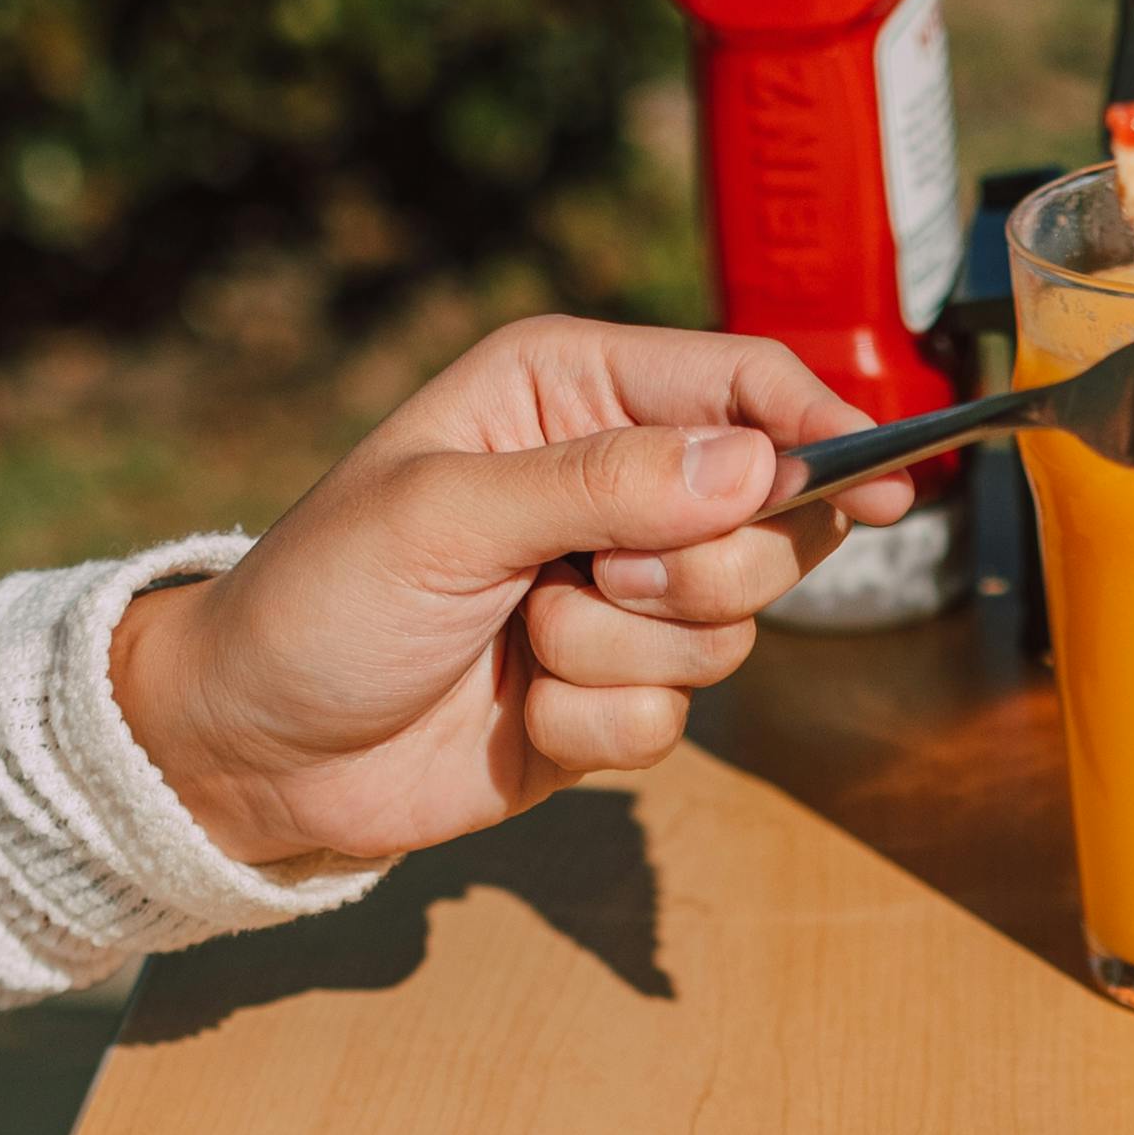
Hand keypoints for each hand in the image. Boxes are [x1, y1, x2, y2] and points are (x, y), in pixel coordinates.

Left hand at [107, 316, 921, 868]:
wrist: (249, 749)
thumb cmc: (318, 599)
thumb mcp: (446, 515)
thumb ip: (608, 481)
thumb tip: (761, 462)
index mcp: (571, 393)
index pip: (743, 385)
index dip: (822, 429)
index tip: (885, 484)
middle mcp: (614, 482)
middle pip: (772, 515)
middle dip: (696, 570)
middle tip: (594, 581)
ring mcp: (622, 591)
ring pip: (733, 625)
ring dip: (626, 651)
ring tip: (526, 643)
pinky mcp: (617, 688)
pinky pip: (679, 711)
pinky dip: (603, 721)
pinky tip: (524, 709)